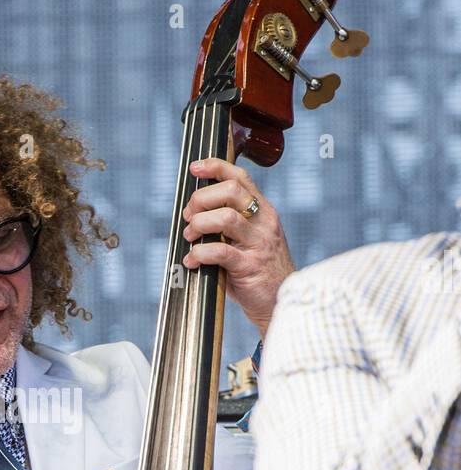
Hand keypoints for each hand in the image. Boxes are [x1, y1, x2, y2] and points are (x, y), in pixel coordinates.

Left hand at [181, 157, 294, 337]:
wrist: (279, 301)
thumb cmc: (257, 270)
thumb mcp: (248, 238)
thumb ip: (230, 222)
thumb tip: (192, 211)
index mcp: (263, 211)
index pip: (240, 178)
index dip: (215, 167)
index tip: (195, 168)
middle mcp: (264, 222)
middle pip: (230, 191)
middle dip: (201, 199)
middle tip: (190, 216)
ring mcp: (258, 243)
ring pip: (225, 218)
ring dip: (199, 224)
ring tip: (190, 237)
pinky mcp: (249, 266)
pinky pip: (219, 251)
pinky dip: (199, 253)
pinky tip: (192, 260)